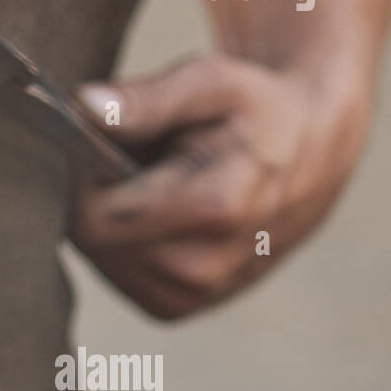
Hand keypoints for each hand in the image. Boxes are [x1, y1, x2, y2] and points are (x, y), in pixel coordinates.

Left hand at [69, 54, 370, 319]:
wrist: (308, 154)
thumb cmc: (251, 110)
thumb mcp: (210, 82)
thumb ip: (147, 99)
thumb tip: (82, 108)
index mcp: (214, 211)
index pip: (93, 215)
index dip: (83, 174)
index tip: (104, 138)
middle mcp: (200, 269)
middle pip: (91, 240)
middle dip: (96, 193)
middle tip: (134, 154)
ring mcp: (188, 297)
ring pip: (98, 258)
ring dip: (109, 216)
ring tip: (153, 181)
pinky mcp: (175, 307)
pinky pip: (114, 273)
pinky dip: (120, 239)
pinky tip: (154, 211)